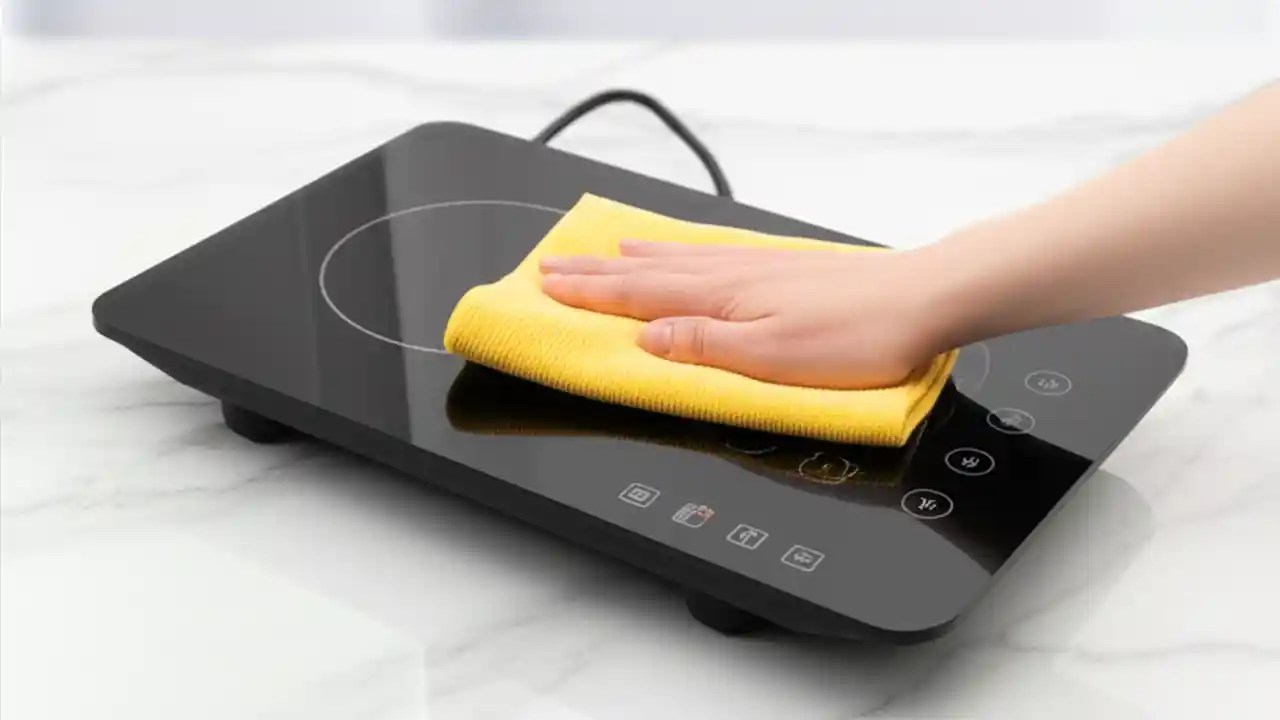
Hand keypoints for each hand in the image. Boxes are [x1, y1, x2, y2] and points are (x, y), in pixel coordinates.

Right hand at [539, 240, 955, 388]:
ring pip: (677, 259)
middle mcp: (732, 274)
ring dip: (632, 259)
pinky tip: (682, 251)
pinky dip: (680, 250)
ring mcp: (756, 267)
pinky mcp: (782, 268)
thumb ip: (704, 347)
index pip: (638, 295)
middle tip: (552, 266)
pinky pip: (710, 253)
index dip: (589, 294)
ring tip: (603, 252)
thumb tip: (645, 338)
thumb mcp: (772, 359)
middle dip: (596, 273)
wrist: (923, 299)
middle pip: (648, 272)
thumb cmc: (857, 337)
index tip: (547, 287)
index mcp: (721, 299)